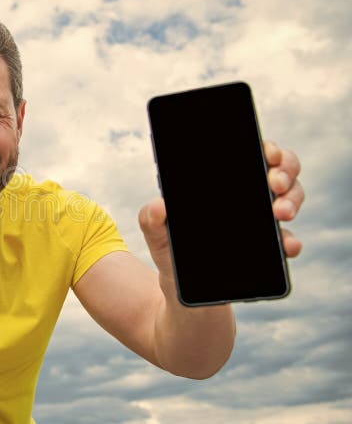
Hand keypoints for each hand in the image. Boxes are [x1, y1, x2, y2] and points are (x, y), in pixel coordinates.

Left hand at [139, 140, 304, 278]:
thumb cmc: (172, 253)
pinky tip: (287, 245)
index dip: (265, 148)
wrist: (184, 293)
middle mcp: (248, 198)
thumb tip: (159, 205)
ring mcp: (262, 223)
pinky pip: (288, 240)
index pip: (250, 154)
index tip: (269, 154)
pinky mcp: (270, 251)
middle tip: (273, 185)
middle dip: (284, 172)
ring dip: (291, 201)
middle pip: (280, 171)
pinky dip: (291, 241)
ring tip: (280, 213)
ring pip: (290, 199)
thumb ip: (150, 218)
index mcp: (222, 184)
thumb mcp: (157, 235)